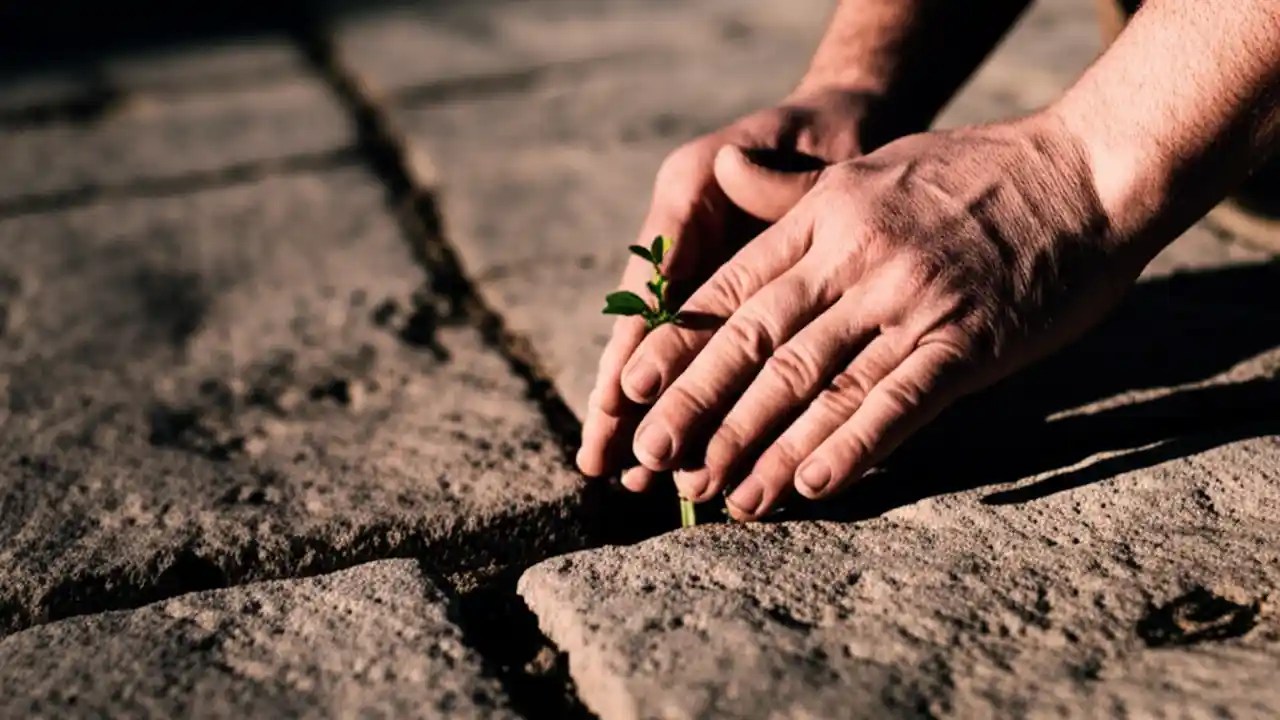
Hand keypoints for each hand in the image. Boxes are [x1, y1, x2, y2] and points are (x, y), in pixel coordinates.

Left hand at [620, 114, 1156, 518]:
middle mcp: (856, 259)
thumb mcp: (870, 166)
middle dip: (700, 405)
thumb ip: (792, 186)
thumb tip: (725, 168)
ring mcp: (910, 301)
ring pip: (817, 382)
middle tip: (652, 456)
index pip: (734, 288)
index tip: (632, 389)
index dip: (680, 343)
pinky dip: (852, 447)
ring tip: (720, 494)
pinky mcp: (967, 341)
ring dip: (762, 445)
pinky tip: (812, 488)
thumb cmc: (976, 173)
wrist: (1087, 170)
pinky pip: (898, 401)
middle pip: (759, 343)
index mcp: (826, 216)